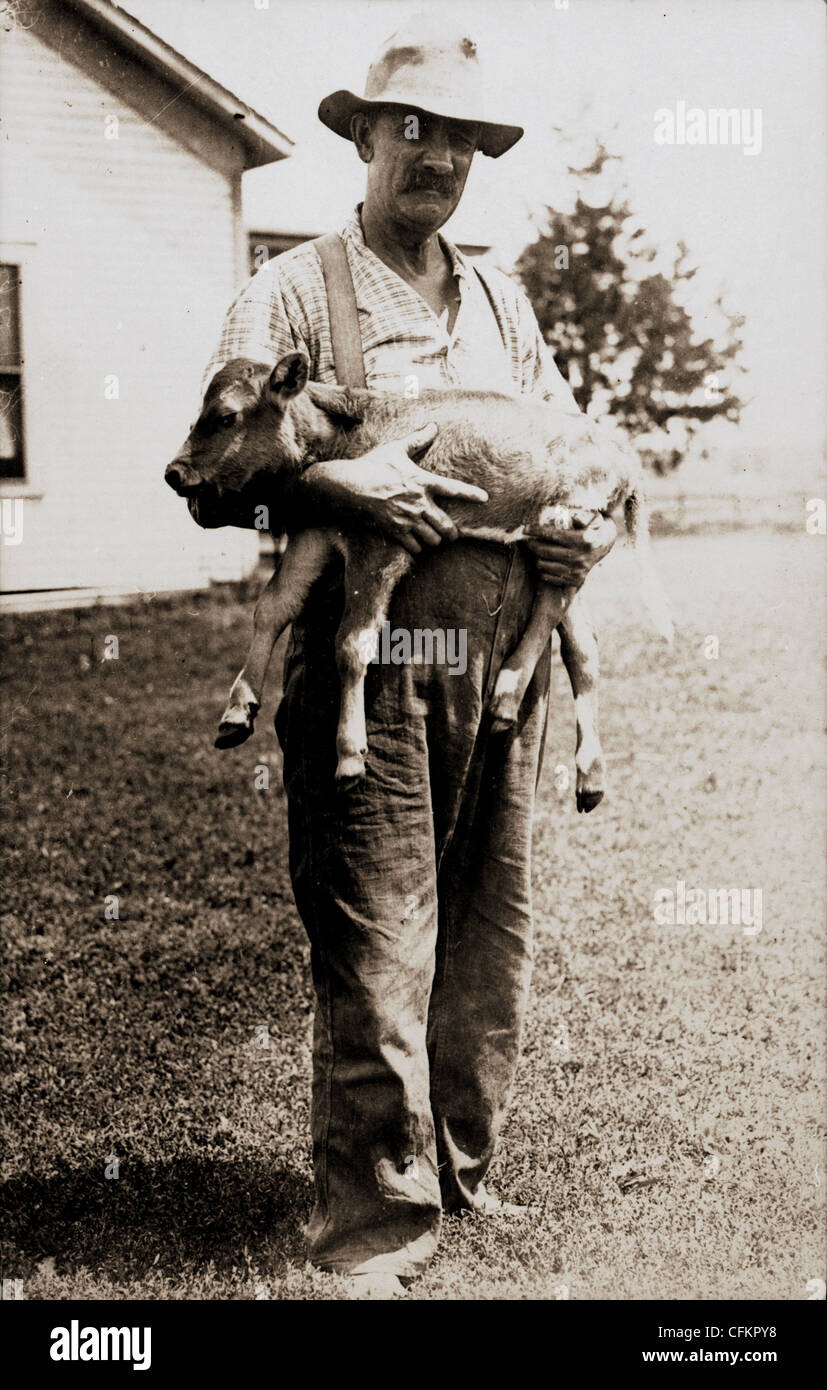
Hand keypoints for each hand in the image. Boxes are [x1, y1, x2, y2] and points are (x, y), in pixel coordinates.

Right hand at [302, 423, 487, 555]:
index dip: (471, 494)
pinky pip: (416, 548)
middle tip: (452, 534)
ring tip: (433, 538)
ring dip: (435, 540)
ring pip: (433, 540)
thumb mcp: (395, 450)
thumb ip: (417, 440)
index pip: (454, 489)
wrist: (347, 487)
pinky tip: (416, 544)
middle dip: (452, 533)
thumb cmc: (371, 466)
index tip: (485, 499)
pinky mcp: (395, 532)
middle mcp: (419, 503)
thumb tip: (433, 425)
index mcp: (422, 481)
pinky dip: (418, 548)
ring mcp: (407, 519)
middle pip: (447, 526)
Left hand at [525, 511, 616, 586]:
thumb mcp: (588, 516)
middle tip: (527, 540)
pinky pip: (549, 577)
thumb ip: (574, 514)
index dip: (535, 531)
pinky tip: (544, 560)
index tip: (524, 528)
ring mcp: (577, 570)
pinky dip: (542, 569)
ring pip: (544, 565)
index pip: (552, 534)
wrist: (605, 544)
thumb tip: (558, 513)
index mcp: (582, 540)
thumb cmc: (591, 526)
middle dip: (531, 544)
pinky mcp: (574, 580)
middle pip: (545, 551)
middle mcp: (579, 556)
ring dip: (536, 557)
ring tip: (536, 550)